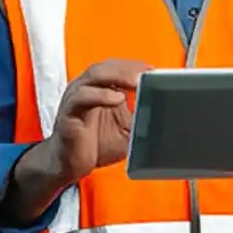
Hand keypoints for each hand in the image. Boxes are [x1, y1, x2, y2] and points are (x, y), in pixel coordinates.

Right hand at [44, 59, 152, 183]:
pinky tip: (117, 99)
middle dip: (129, 68)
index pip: (117, 68)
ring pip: (94, 76)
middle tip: (148, 73)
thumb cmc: (97, 143)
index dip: (135, 67)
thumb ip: (141, 117)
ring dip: (117, 76)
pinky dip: (100, 96)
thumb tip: (163, 111)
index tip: (154, 72)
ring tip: (136, 81)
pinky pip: (82, 98)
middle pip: (106, 67)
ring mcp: (75, 98)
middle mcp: (86, 88)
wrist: (71, 165)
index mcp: (99, 88)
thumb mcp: (127, 130)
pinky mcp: (69, 112)